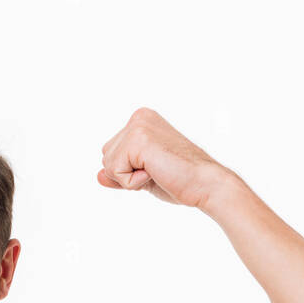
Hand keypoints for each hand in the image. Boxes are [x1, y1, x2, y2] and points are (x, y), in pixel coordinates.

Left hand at [97, 108, 228, 209]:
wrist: (205, 184)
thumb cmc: (181, 180)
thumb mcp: (143, 176)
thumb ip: (120, 174)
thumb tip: (98, 176)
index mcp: (141, 121)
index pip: (111, 153)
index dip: (128, 171)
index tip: (156, 168)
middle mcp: (139, 117)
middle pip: (105, 157)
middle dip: (126, 174)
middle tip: (157, 170)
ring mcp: (138, 126)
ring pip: (108, 164)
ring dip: (129, 178)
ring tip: (157, 171)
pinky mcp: (138, 139)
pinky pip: (115, 171)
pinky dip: (132, 182)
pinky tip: (155, 173)